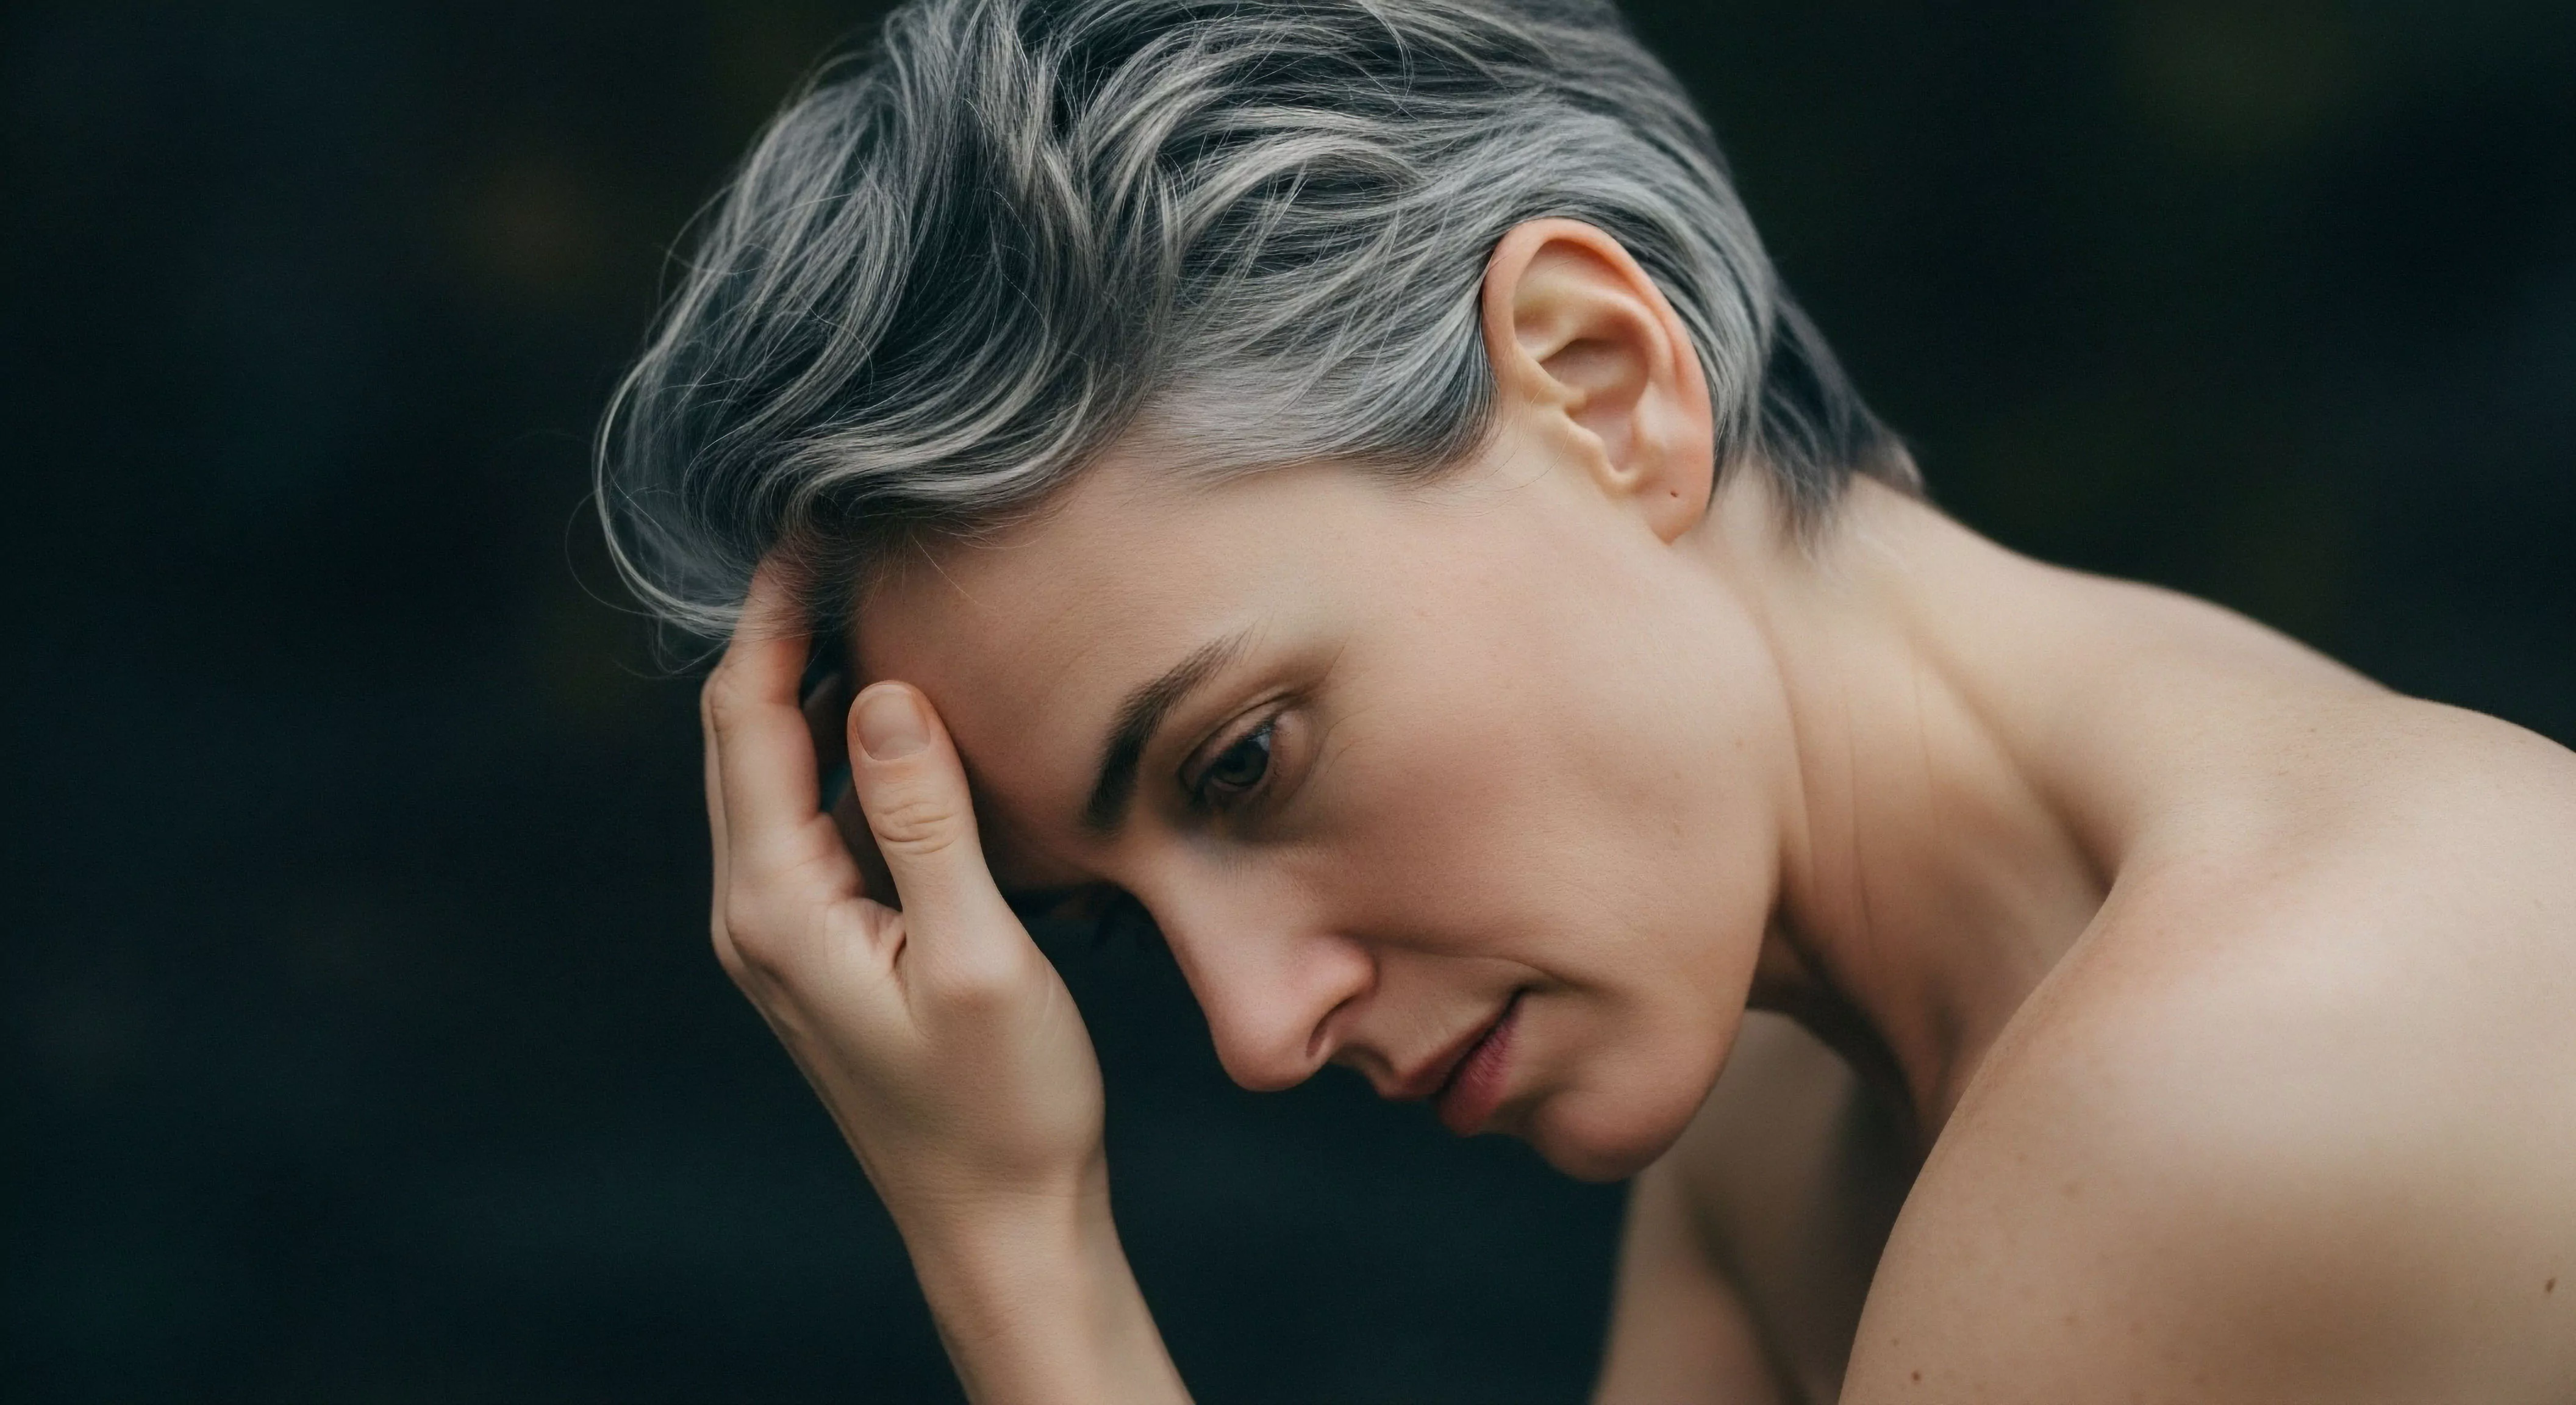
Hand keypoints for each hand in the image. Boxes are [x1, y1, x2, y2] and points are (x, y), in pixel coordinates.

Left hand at [699, 567, 1105, 1234]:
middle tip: (847, 536)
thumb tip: (886, 690)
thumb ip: (926, 819)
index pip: (748, 718)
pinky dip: (845, 746)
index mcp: (776, 905)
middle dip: (785, 627)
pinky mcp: (825, 945)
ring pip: (777, 770)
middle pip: (745, 731)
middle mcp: (756, 911)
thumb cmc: (1001, 1105)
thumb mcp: (978, 956)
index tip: (813, 522)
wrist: (1000, 1221)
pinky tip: (904, 714)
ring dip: (816, 681)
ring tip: (878, 596)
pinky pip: (815, 815)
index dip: (774, 612)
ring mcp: (784, 931)